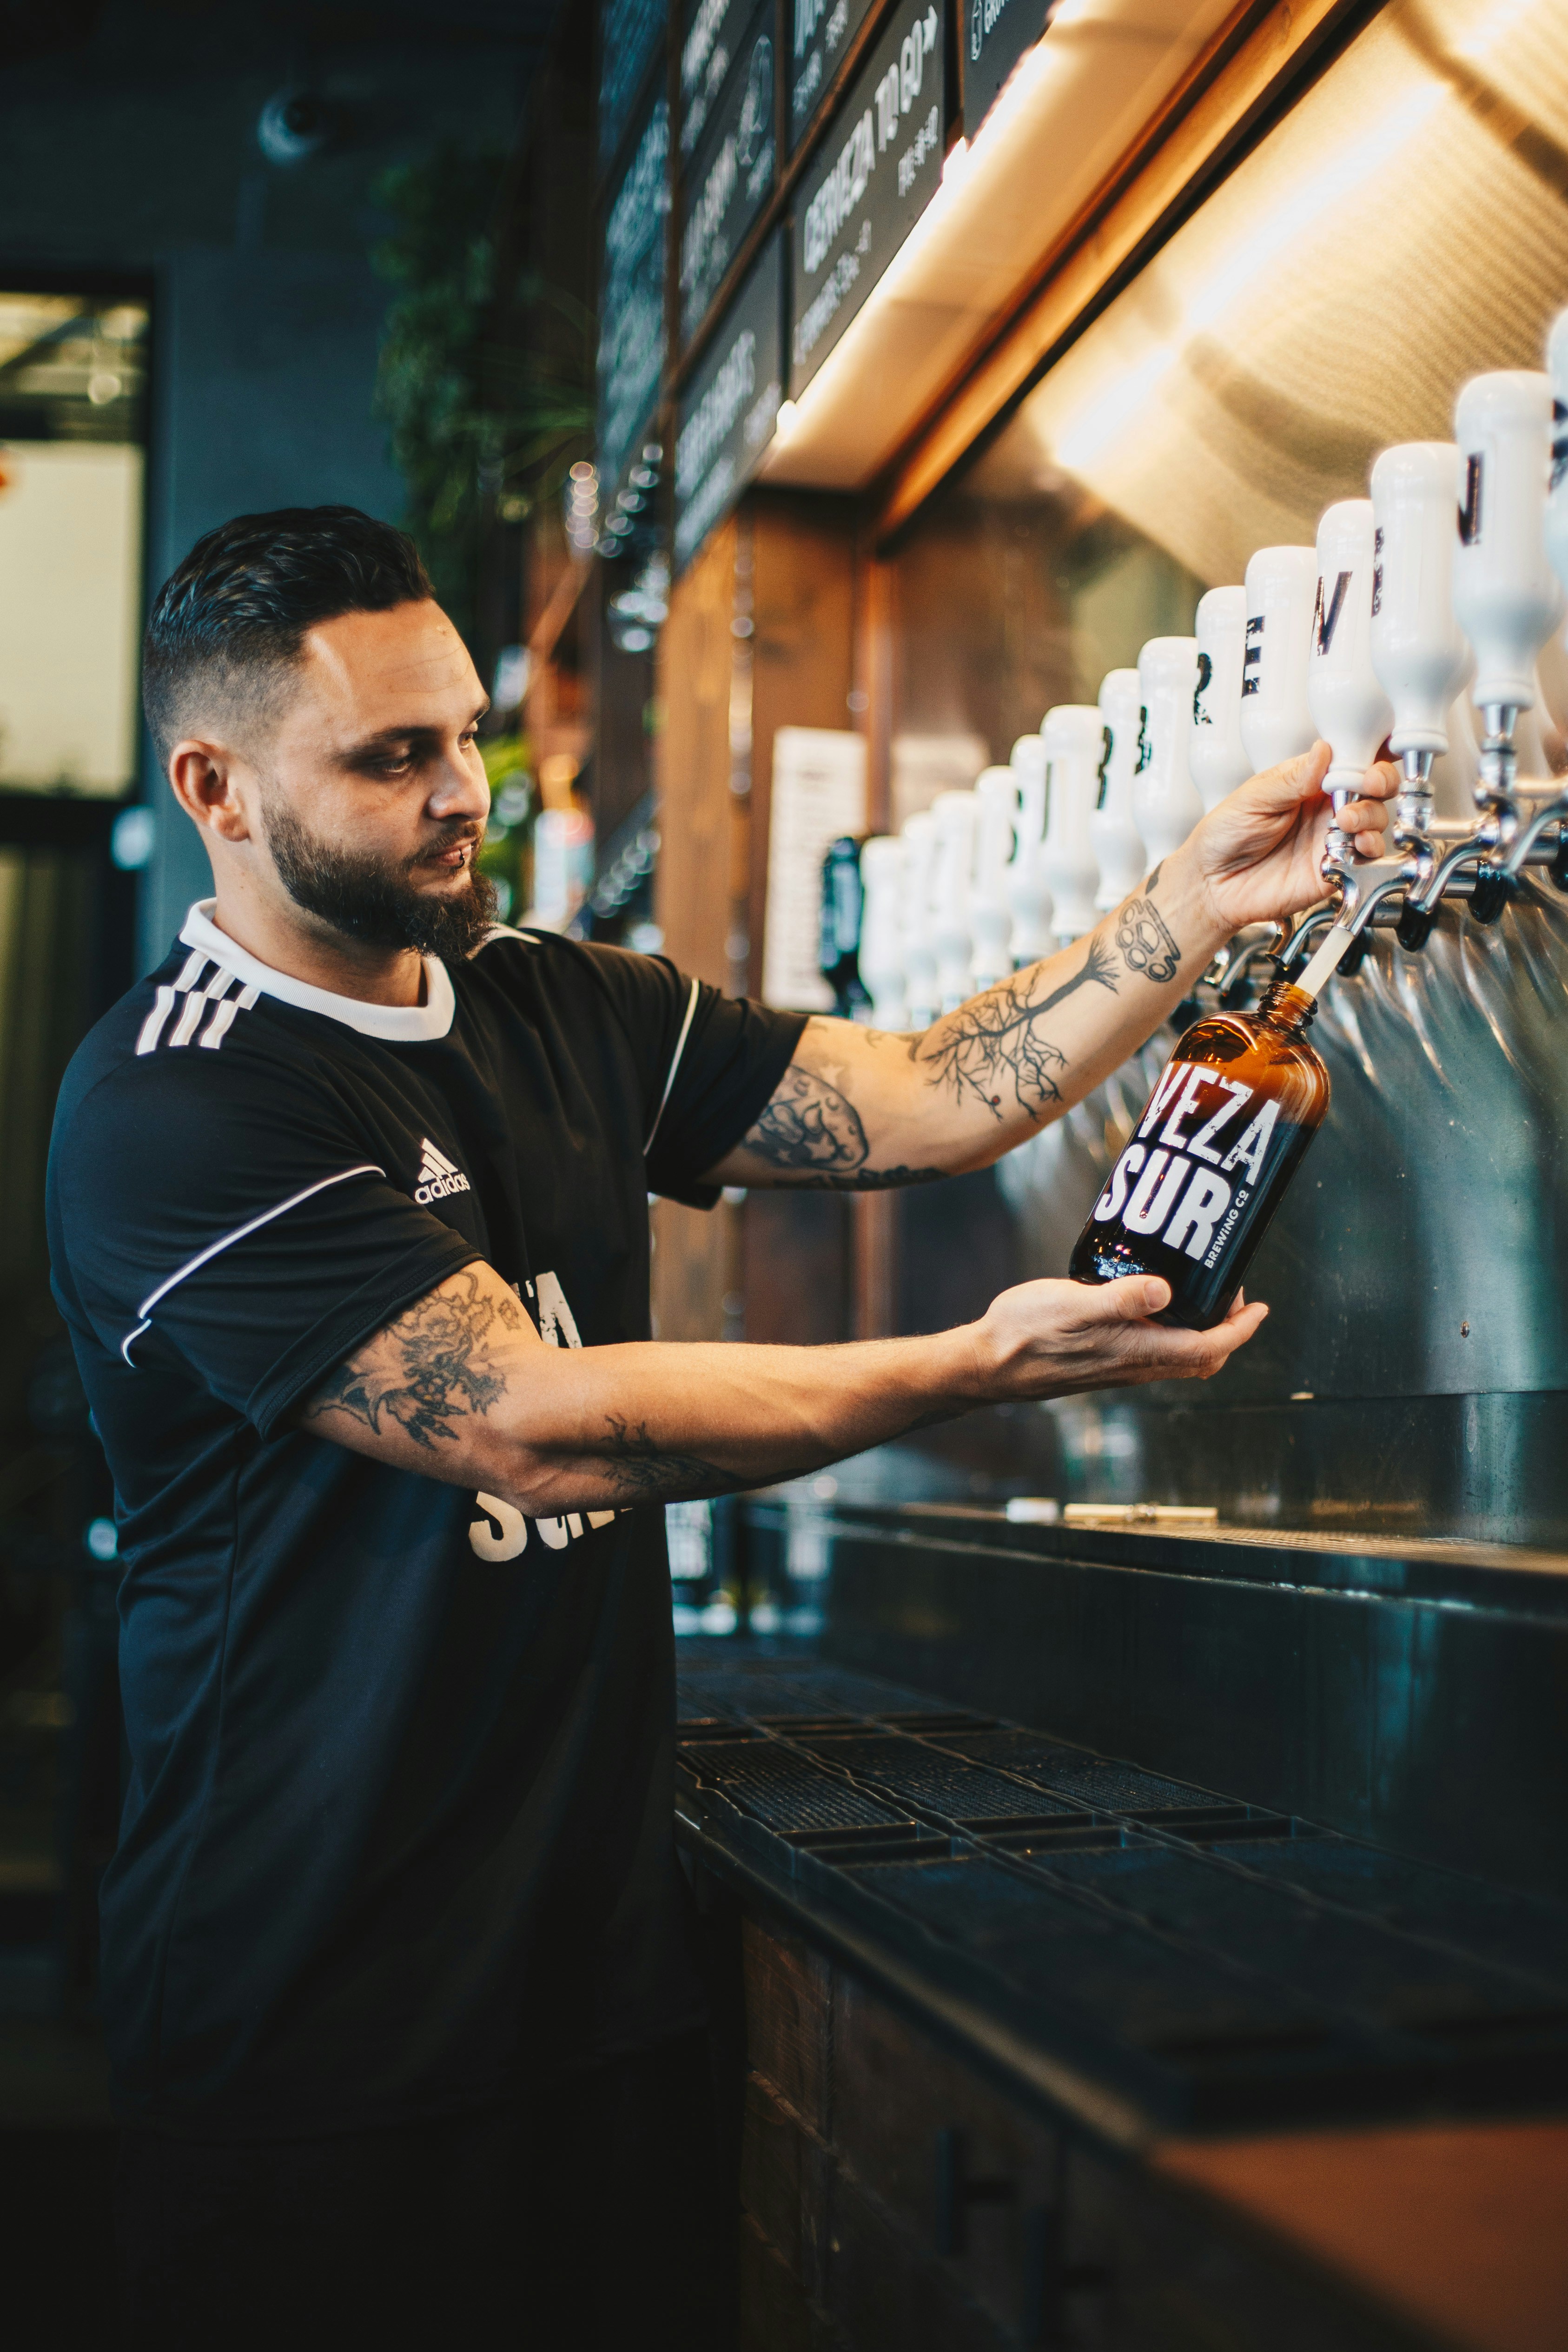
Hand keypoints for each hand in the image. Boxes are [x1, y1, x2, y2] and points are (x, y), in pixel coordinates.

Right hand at [969, 1274, 1265, 1401]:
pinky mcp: (1104, 1361)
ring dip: (1202, 1331)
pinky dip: (1173, 1331)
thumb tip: (1167, 1289)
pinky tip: (1156, 1303)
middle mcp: (1135, 1365)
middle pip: (1202, 1357)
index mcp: (1137, 1352)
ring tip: (1203, 1294)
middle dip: (1228, 1329)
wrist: (988, 1365)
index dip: (1241, 1329)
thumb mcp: (1073, 1305)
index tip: (1260, 1307)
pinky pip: (1155, 1352)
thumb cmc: (1024, 1334)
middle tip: (1233, 1295)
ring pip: (1180, 1356)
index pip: (1209, 1348)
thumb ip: (1121, 1298)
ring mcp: (1120, 1366)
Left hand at [1181, 742, 1398, 933]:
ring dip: (1370, 815)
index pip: (1350, 759)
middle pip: (1374, 786)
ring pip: (1375, 819)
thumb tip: (1323, 750)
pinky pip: (1366, 858)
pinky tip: (1354, 845)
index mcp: (1308, 781)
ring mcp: (1331, 837)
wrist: (1211, 884)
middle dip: (1380, 780)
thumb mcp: (1254, 798)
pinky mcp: (1335, 868)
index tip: (1375, 752)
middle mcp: (1324, 807)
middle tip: (1368, 784)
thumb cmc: (1224, 837)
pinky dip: (1369, 849)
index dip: (1369, 753)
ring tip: (1345, 820)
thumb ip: (1293, 778)